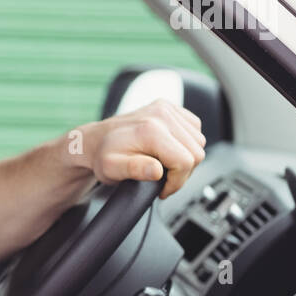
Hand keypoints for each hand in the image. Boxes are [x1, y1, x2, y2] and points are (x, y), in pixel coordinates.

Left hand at [81, 98, 206, 198]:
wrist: (96, 139)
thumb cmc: (103, 156)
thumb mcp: (112, 169)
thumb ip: (135, 170)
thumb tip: (157, 171)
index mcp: (150, 130)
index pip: (186, 161)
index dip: (177, 181)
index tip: (163, 189)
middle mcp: (161, 114)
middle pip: (196, 152)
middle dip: (182, 172)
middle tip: (163, 179)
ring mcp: (166, 108)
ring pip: (199, 141)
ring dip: (186, 157)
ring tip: (164, 164)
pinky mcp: (169, 107)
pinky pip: (194, 128)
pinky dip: (187, 142)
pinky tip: (169, 149)